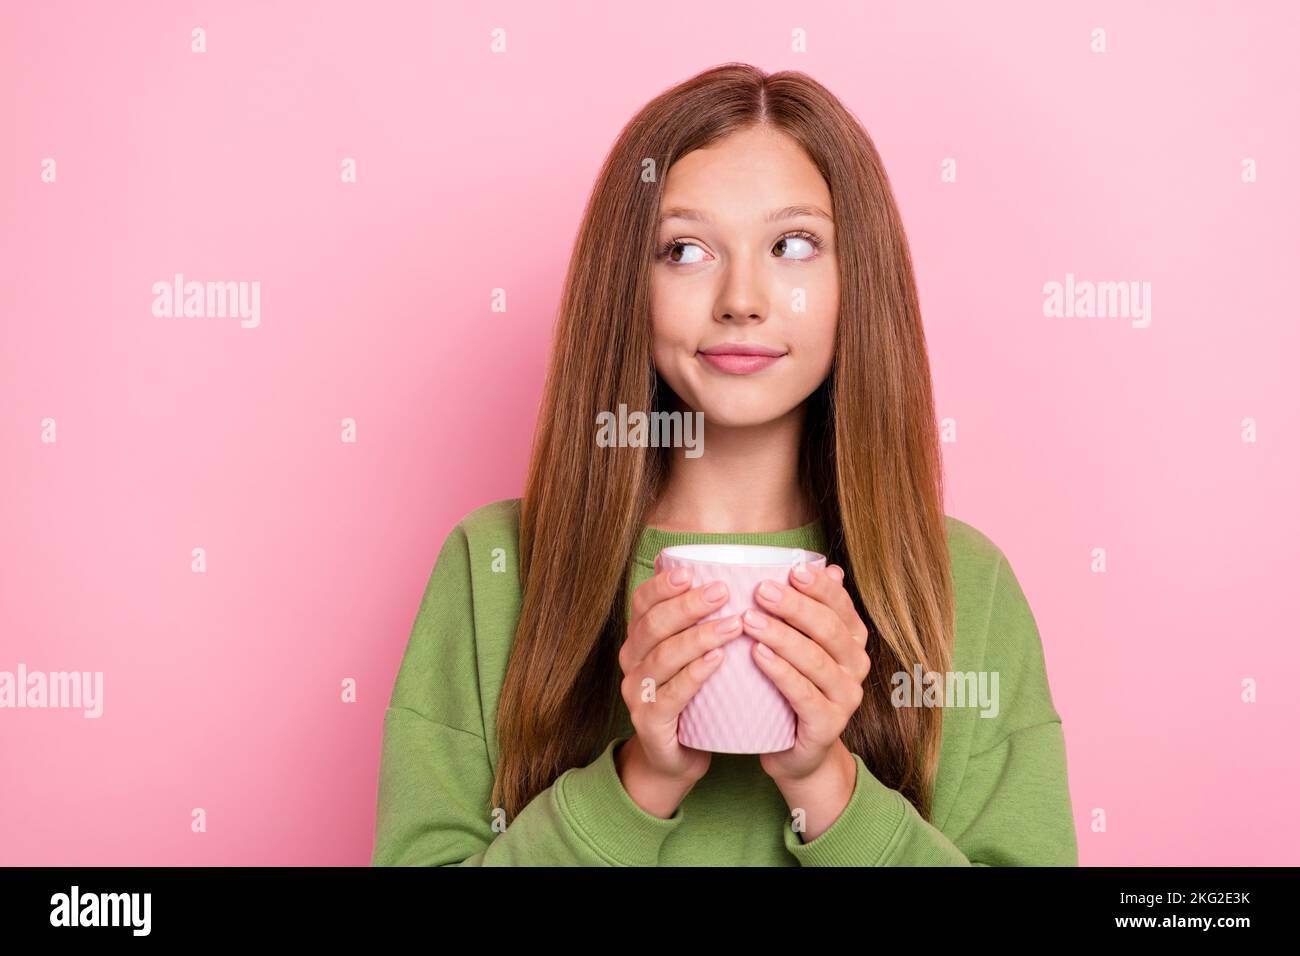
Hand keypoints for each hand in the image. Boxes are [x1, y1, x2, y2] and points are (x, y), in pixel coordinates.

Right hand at [616, 556, 740, 801]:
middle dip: (688, 605)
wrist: (677, 756)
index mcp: (640, 638)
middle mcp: (631, 661)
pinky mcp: (650, 722)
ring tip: (734, 624)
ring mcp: (637, 693)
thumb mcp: (695, 654)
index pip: (642, 602)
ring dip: (699, 637)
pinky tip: (718, 660)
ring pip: (663, 657)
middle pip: (653, 625)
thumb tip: (734, 574)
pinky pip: (671, 695)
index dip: (663, 585)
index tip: (692, 571)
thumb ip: (706, 620)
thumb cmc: (696, 696)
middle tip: (723, 591)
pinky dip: (694, 674)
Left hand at [743, 562, 870, 785]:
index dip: (817, 586)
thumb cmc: (792, 688)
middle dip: (794, 606)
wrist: (796, 750)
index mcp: (852, 639)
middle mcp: (856, 665)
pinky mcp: (828, 725)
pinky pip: (804, 693)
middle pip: (828, 628)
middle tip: (761, 591)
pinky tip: (757, 654)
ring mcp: (846, 697)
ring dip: (781, 636)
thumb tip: (829, 567)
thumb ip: (807, 611)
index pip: (840, 605)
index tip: (790, 569)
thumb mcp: (799, 646)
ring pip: (815, 659)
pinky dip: (780, 672)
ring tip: (749, 620)